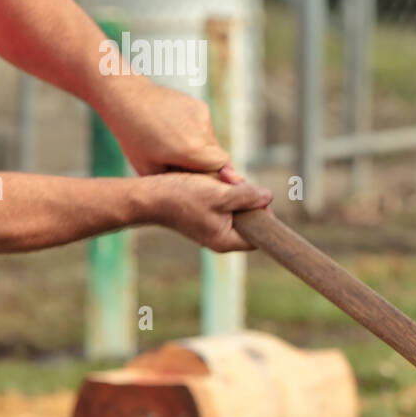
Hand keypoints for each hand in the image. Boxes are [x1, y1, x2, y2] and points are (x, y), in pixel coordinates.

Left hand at [93, 74, 231, 176]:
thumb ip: (177, 180)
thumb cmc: (135, 138)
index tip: (190, 171)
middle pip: (218, 155)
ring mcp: (203, 117)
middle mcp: (203, 133)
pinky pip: (205, 126)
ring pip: (212, 141)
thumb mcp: (150, 169)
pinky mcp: (200, 106)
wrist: (127, 100)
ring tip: (173, 141)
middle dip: (204, 160)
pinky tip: (174, 127)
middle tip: (179, 158)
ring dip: (200, 145)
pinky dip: (195, 131)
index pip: (221, 168)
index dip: (209, 173)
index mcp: (192, 151)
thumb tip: (198, 188)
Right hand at [140, 173, 272, 251]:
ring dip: (233, 188)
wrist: (146, 197)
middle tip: (234, 179)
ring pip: (236, 206)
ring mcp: (211, 226)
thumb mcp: (220, 194)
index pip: (259, 235)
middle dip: (246, 195)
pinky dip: (222, 189)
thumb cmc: (181, 197)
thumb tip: (268, 197)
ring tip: (222, 176)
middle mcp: (220, 236)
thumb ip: (247, 197)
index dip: (264, 214)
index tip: (258, 195)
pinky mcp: (203, 214)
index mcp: (226, 240)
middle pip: (249, 217)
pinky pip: (223, 202)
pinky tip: (214, 178)